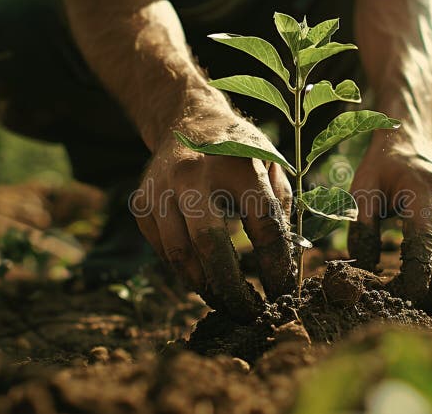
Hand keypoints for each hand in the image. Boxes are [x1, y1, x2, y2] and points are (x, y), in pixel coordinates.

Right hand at [131, 102, 295, 321]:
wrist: (186, 118)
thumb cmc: (238, 149)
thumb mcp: (271, 164)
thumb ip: (281, 207)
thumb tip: (288, 261)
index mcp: (238, 165)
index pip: (263, 225)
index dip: (275, 265)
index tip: (283, 290)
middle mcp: (194, 175)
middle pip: (211, 245)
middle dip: (232, 287)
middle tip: (249, 313)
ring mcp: (162, 189)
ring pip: (180, 255)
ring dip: (205, 287)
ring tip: (226, 302)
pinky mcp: (143, 203)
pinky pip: (164, 250)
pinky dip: (184, 270)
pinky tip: (203, 277)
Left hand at [348, 126, 431, 306]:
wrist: (408, 131)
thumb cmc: (381, 161)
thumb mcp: (362, 190)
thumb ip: (362, 230)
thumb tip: (361, 269)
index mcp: (426, 192)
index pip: (425, 246)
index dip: (415, 277)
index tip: (400, 299)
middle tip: (409, 307)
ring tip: (414, 297)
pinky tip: (421, 276)